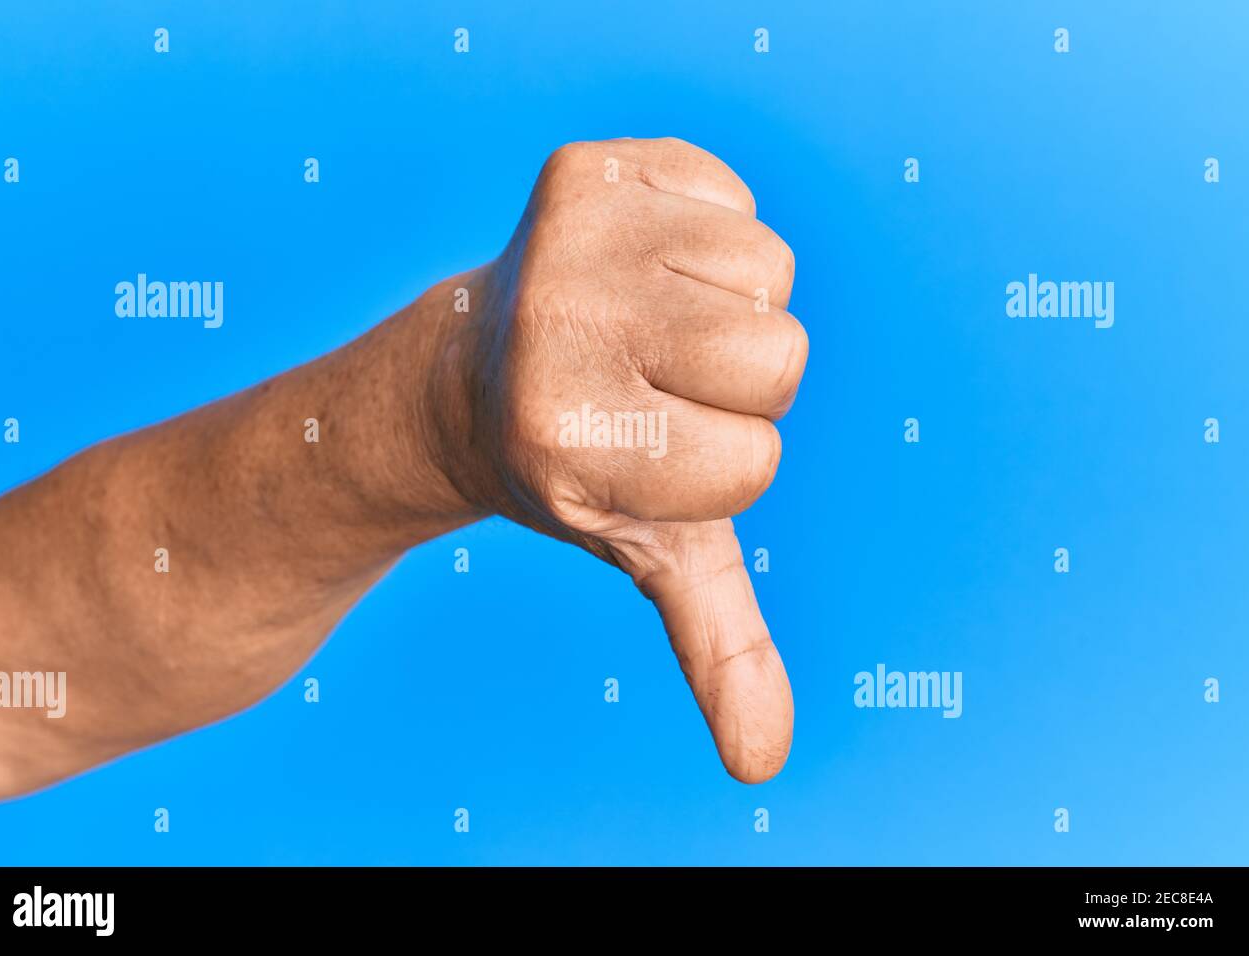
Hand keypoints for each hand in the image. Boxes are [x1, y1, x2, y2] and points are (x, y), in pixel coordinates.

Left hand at [432, 138, 808, 782]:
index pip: (751, 459)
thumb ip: (715, 647)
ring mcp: (565, 239)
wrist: (472, 375)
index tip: (642, 452)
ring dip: (724, 305)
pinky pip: (730, 195)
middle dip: (732, 383)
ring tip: (642, 322)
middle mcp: (559, 332)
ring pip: (766, 273)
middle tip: (647, 382)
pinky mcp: (581, 168)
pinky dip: (705, 231)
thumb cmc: (585, 466)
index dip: (715, 463)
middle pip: (776, 357)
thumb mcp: (648, 554)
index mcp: (572, 443)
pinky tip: (636, 264)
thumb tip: (763, 763)